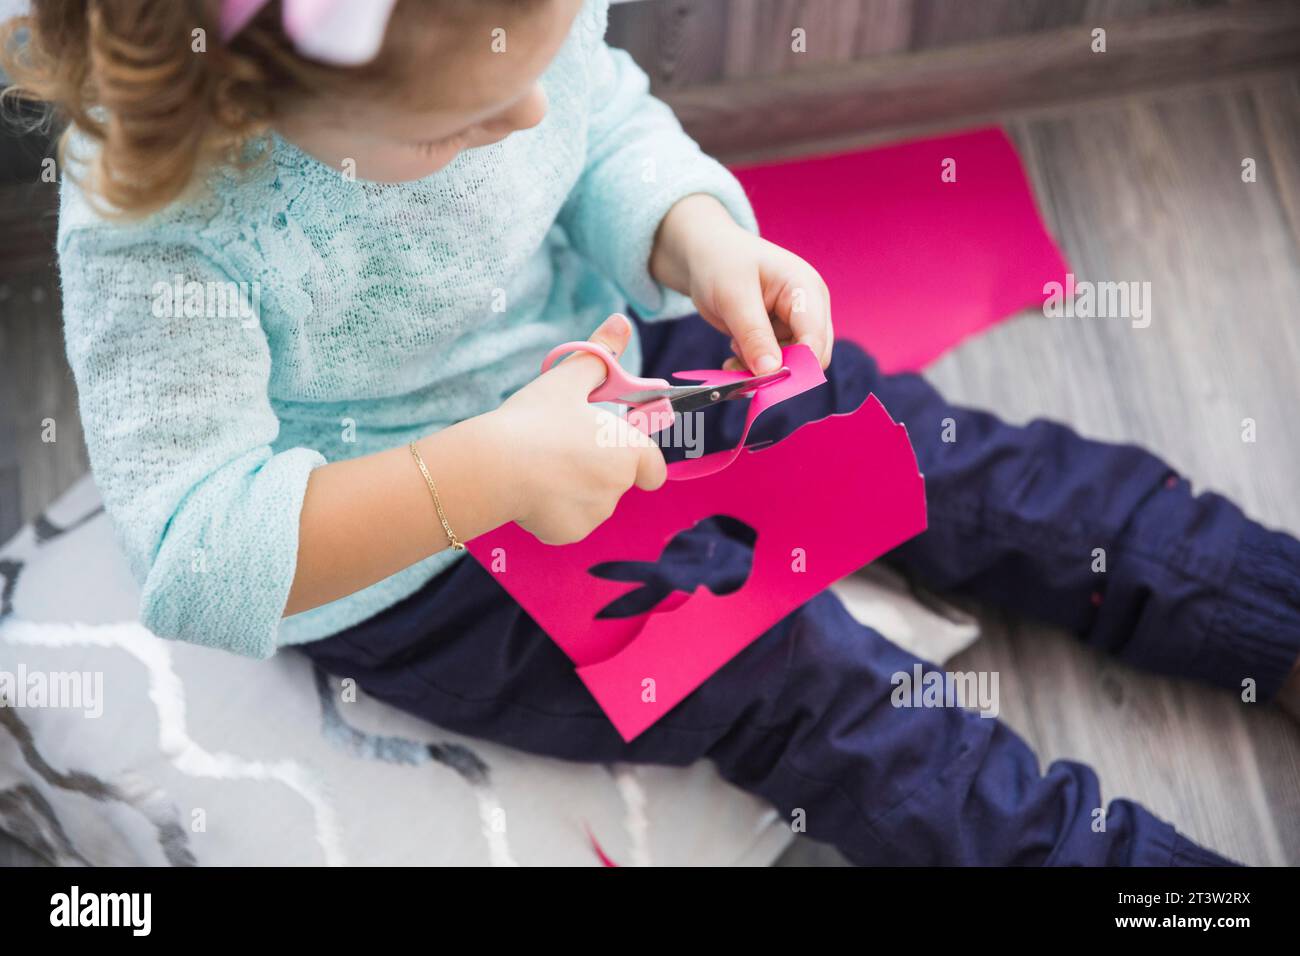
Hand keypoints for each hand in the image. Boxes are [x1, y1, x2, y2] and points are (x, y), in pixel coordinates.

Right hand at [489, 313, 666, 544]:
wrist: (493, 466)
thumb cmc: (533, 420)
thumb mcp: (566, 380)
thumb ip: (599, 354)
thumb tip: (620, 322)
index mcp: (627, 450)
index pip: (653, 465)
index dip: (638, 456)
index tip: (614, 446)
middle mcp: (618, 486)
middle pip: (616, 479)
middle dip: (596, 466)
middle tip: (560, 448)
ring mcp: (594, 513)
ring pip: (591, 500)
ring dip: (574, 488)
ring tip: (541, 466)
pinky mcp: (568, 533)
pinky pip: (568, 521)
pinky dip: (554, 510)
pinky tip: (531, 490)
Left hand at [650, 194, 832, 372]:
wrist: (703, 253)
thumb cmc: (720, 261)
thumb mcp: (733, 297)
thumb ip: (754, 335)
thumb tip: (771, 372)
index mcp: (806, 289)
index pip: (815, 339)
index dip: (797, 366)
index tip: (767, 383)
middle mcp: (808, 307)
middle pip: (810, 356)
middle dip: (777, 370)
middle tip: (741, 370)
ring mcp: (795, 322)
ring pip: (791, 365)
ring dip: (761, 370)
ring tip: (733, 353)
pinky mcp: (779, 334)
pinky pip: (775, 363)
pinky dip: (754, 367)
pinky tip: (733, 358)